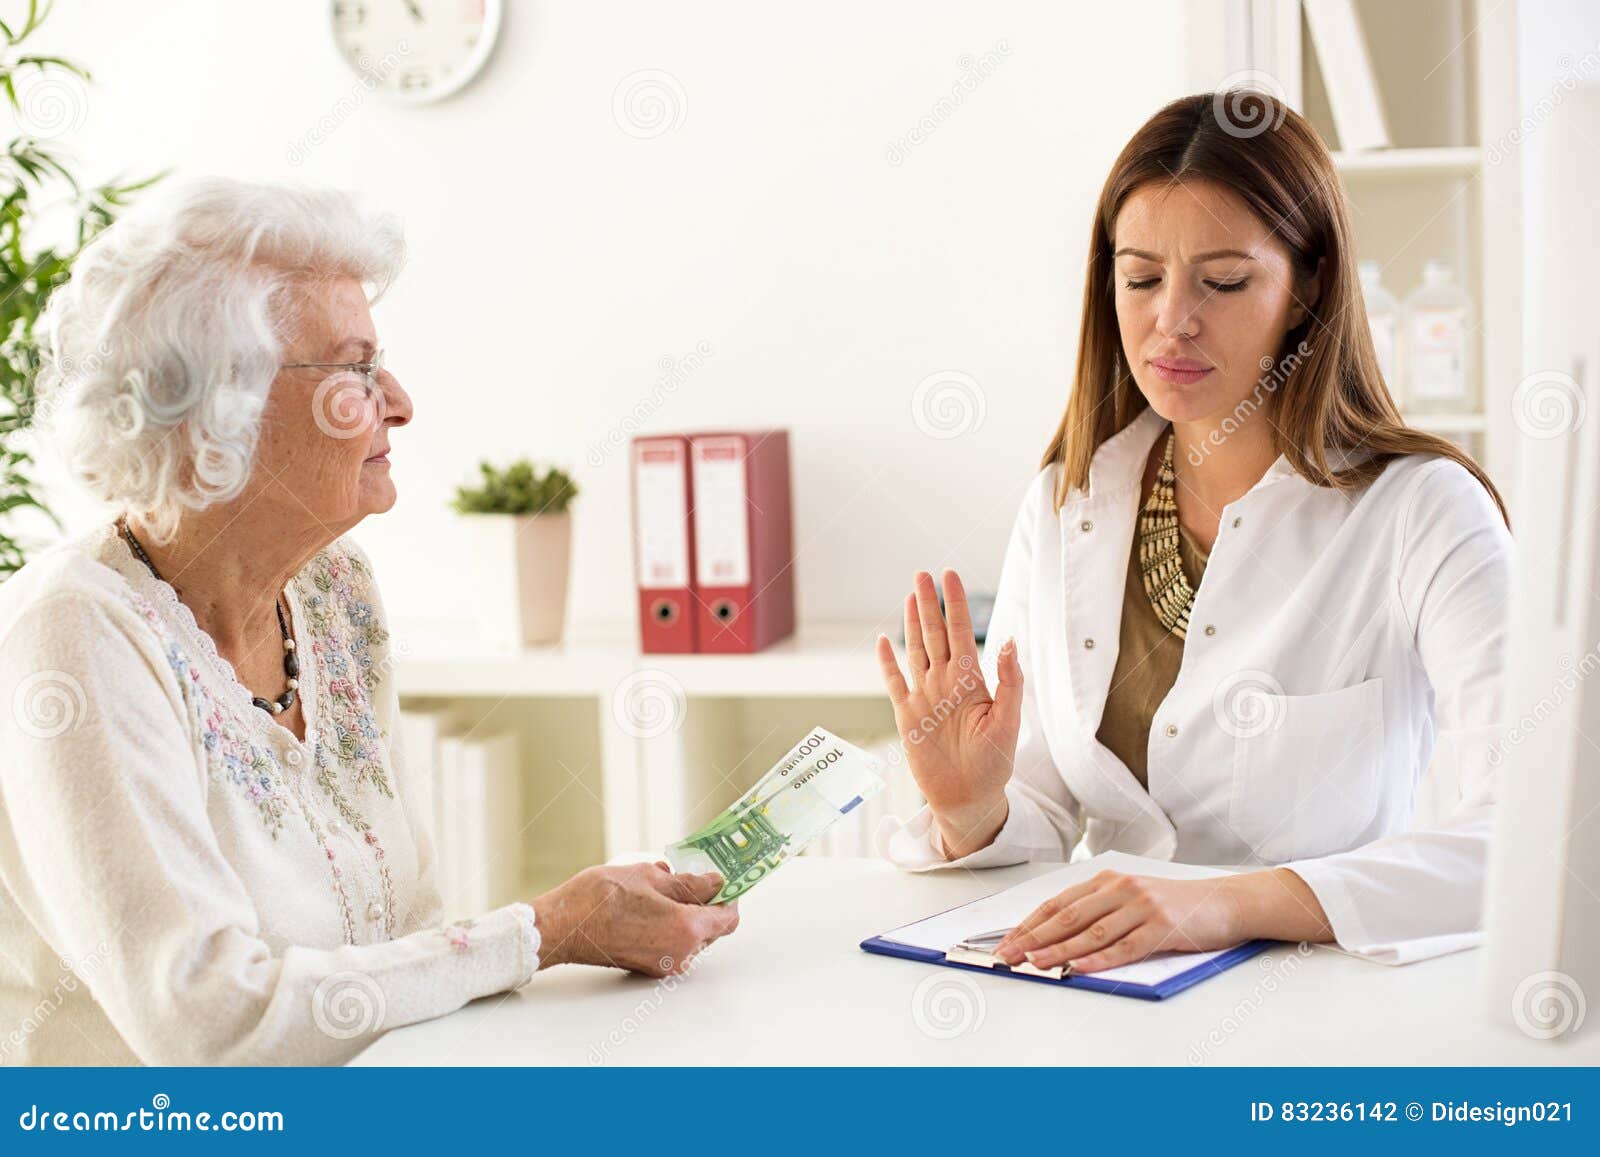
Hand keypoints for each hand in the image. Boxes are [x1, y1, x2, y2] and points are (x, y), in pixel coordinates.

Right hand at [532, 861, 738, 977]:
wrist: (561, 926)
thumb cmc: (599, 900)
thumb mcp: (650, 877)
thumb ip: (689, 883)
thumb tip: (714, 882)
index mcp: (686, 930)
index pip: (728, 917)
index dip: (730, 895)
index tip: (725, 879)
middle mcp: (680, 955)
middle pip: (712, 928)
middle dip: (707, 903)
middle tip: (694, 877)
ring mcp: (664, 965)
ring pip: (692, 936)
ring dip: (686, 912)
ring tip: (662, 888)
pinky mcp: (648, 967)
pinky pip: (673, 944)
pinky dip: (670, 924)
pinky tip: (650, 904)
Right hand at [876, 569, 1021, 858]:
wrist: (968, 798)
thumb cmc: (994, 764)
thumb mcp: (1008, 722)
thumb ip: (1009, 682)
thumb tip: (1009, 641)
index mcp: (971, 682)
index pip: (961, 632)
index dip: (955, 603)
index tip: (950, 575)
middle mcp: (946, 683)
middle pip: (935, 634)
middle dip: (930, 603)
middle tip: (923, 573)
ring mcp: (925, 697)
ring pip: (916, 651)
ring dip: (912, 623)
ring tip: (910, 595)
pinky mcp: (907, 716)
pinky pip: (894, 683)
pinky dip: (887, 662)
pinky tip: (882, 641)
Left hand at [993, 870, 1245, 972]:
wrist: (1223, 903)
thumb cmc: (1173, 906)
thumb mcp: (1131, 899)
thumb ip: (1098, 912)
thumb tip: (1054, 939)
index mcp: (1107, 881)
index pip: (1057, 904)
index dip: (1028, 924)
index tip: (1005, 942)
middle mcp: (1121, 889)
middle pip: (1067, 916)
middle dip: (1032, 937)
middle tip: (1007, 955)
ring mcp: (1141, 907)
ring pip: (1091, 932)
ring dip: (1058, 949)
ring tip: (1033, 963)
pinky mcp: (1161, 928)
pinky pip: (1123, 947)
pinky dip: (1097, 959)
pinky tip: (1077, 967)